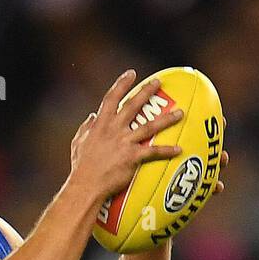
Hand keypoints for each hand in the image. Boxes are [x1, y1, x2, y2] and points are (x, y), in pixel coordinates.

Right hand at [69, 69, 184, 199]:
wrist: (85, 185)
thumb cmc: (81, 166)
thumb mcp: (78, 143)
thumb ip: (85, 127)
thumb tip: (91, 116)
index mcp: (100, 124)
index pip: (111, 98)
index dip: (121, 84)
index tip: (131, 73)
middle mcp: (114, 129)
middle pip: (133, 105)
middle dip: (147, 91)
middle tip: (159, 82)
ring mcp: (124, 142)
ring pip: (149, 126)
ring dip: (166, 119)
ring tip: (180, 113)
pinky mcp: (132, 158)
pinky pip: (153, 152)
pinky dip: (167, 151)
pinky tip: (179, 149)